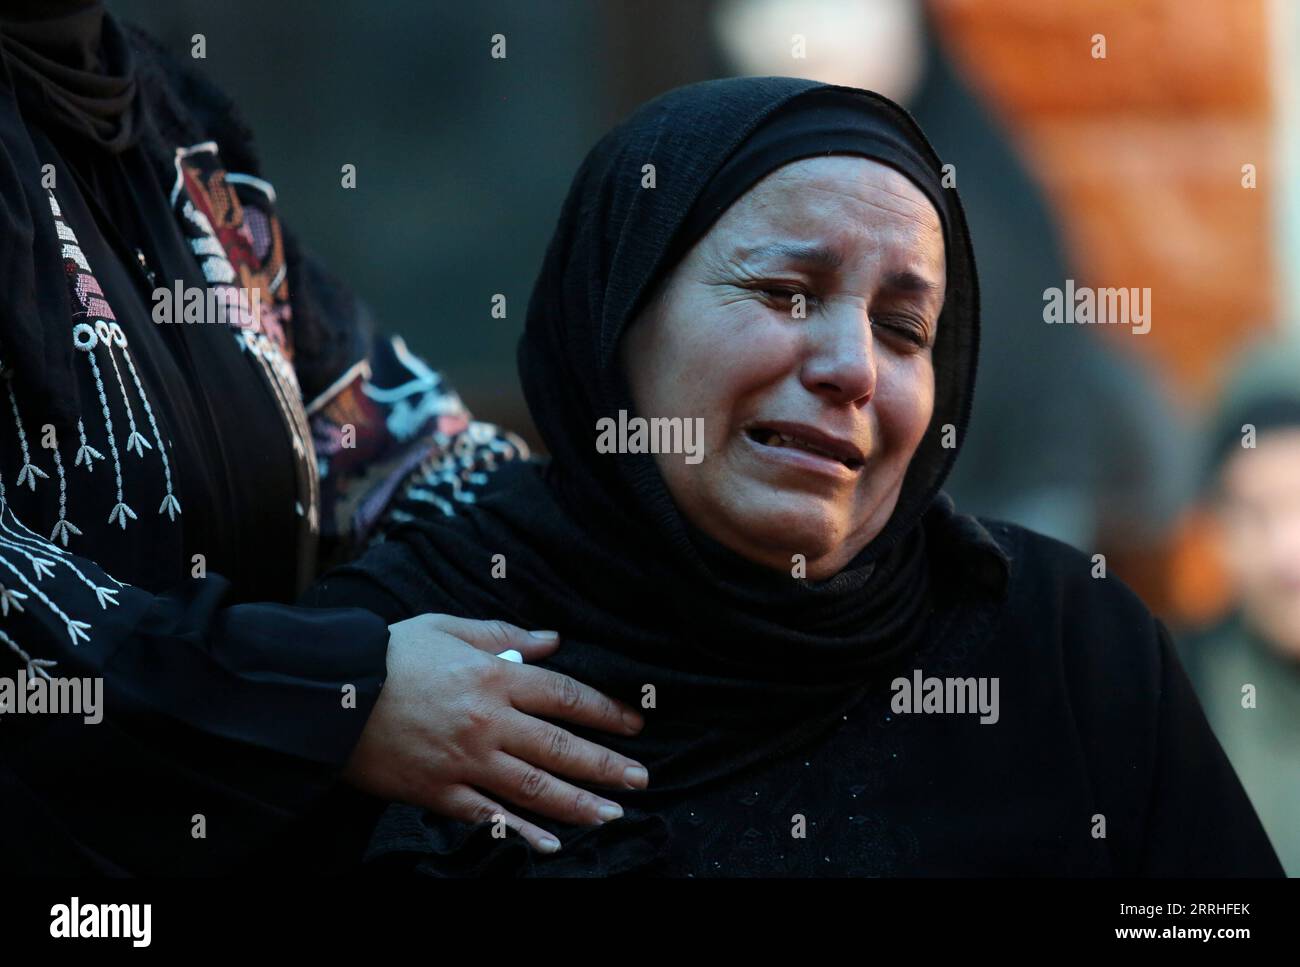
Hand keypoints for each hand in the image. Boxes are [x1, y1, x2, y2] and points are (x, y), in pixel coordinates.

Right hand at [343, 613, 647, 852]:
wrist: (327, 694)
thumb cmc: (388, 654)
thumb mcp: (447, 627)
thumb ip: (503, 634)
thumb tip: (552, 640)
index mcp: (493, 677)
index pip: (564, 697)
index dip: (604, 712)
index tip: (633, 725)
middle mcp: (487, 722)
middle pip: (560, 748)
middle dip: (606, 764)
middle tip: (641, 778)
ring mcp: (464, 762)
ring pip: (534, 788)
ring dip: (580, 804)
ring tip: (613, 813)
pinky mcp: (438, 792)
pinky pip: (489, 817)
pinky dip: (522, 832)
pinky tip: (551, 843)